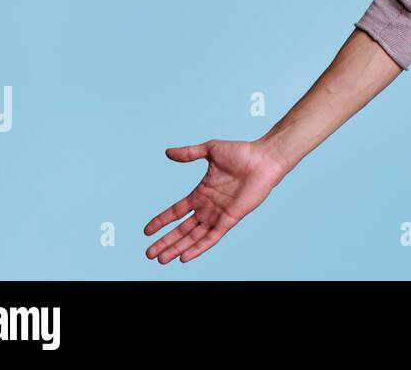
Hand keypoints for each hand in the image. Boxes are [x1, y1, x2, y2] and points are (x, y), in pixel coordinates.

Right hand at [144, 139, 289, 262]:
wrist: (263, 159)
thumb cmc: (241, 152)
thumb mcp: (210, 150)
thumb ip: (189, 153)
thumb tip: (167, 152)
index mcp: (201, 193)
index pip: (176, 211)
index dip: (161, 221)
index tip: (147, 231)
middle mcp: (208, 207)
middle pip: (182, 229)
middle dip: (166, 241)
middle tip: (149, 254)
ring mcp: (219, 214)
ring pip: (194, 236)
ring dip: (177, 248)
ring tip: (161, 259)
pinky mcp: (230, 219)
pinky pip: (212, 237)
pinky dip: (198, 248)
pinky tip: (185, 257)